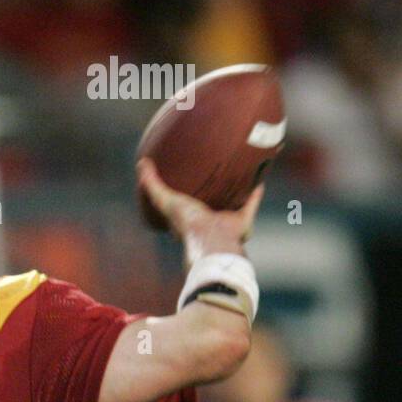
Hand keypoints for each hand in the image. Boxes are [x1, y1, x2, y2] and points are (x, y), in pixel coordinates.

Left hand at [137, 157, 263, 264]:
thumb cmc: (187, 222)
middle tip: (216, 174)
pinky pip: (251, 204)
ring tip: (241, 173)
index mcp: (190, 219)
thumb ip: (152, 184)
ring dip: (237, 192)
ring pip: (233, 204)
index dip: (185, 194)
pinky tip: (260, 180)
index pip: (185, 205)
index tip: (187, 180)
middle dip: (213, 191)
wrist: (212, 238)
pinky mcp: (243, 221)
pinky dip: (256, 194)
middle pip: (211, 203)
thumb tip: (141, 162)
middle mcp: (209, 222)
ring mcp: (226, 222)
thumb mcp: (165, 200)